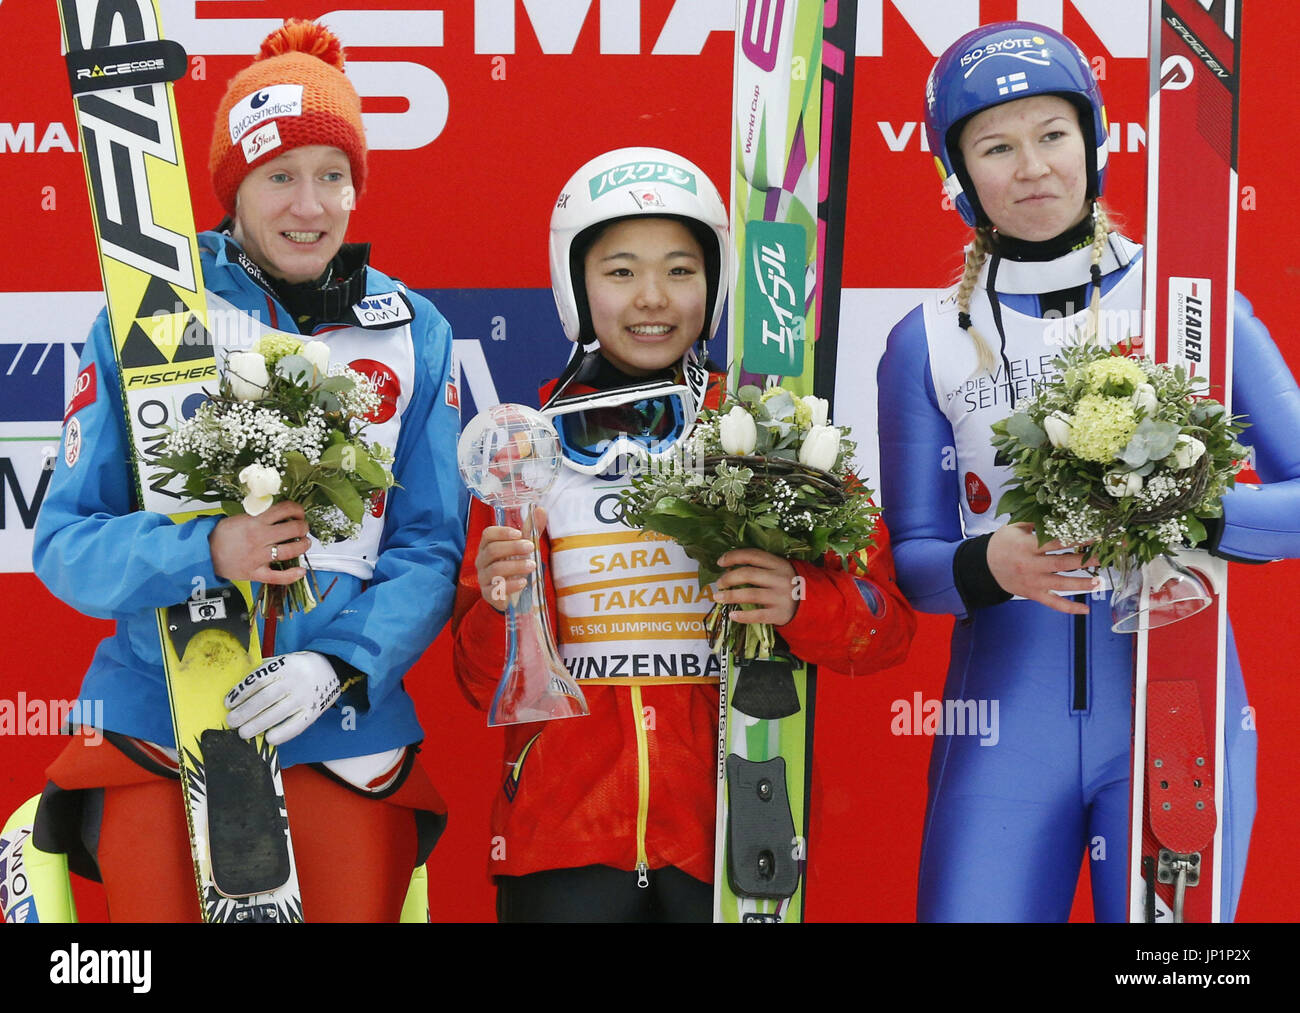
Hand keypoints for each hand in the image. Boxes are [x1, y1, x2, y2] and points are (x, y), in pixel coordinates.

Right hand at [210, 501, 308, 584]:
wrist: (205, 554)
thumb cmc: (222, 536)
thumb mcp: (239, 519)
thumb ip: (259, 516)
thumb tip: (279, 513)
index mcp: (254, 522)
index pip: (283, 510)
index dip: (297, 509)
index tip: (299, 512)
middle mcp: (259, 538)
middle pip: (291, 529)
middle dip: (303, 527)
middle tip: (304, 528)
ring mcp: (258, 557)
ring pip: (289, 551)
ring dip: (303, 546)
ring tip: (305, 543)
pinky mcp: (255, 573)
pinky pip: (277, 577)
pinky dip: (292, 575)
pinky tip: (301, 572)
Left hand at [226, 651, 341, 745]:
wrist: (330, 669)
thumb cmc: (297, 668)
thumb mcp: (282, 661)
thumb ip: (263, 671)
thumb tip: (237, 690)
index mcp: (285, 666)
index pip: (259, 680)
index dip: (241, 693)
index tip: (228, 703)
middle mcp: (295, 681)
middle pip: (266, 698)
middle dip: (245, 712)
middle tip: (231, 721)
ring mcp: (305, 697)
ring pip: (278, 713)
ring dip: (258, 725)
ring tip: (243, 733)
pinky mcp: (313, 712)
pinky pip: (296, 726)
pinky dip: (282, 734)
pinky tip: (269, 738)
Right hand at [476, 507, 546, 612]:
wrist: (512, 591)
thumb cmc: (516, 563)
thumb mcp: (524, 546)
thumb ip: (532, 529)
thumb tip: (540, 509)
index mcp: (488, 546)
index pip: (488, 534)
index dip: (502, 532)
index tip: (519, 533)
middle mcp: (482, 560)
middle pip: (492, 550)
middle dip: (513, 547)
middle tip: (531, 547)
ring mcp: (483, 578)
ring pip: (495, 569)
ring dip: (515, 566)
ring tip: (532, 565)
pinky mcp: (489, 594)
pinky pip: (496, 589)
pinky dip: (511, 585)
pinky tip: (523, 582)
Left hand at [714, 549, 799, 626]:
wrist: (814, 603)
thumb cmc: (790, 584)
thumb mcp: (780, 570)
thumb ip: (761, 567)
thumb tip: (730, 570)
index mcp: (779, 563)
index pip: (752, 555)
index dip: (733, 557)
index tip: (720, 562)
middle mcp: (780, 579)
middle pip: (748, 574)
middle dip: (728, 578)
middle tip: (719, 584)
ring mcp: (780, 597)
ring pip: (750, 594)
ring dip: (730, 596)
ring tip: (718, 598)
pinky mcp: (779, 614)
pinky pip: (757, 615)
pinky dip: (743, 616)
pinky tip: (732, 615)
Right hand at [986, 522, 1097, 615]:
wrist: (985, 566)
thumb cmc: (1002, 543)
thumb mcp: (1014, 527)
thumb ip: (1035, 520)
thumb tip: (1060, 512)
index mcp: (1027, 547)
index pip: (1056, 542)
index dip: (1077, 539)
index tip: (1096, 536)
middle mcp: (1031, 566)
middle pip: (1063, 564)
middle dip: (1086, 560)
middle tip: (1105, 557)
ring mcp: (1033, 582)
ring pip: (1061, 585)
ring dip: (1082, 584)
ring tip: (1099, 581)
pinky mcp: (1034, 594)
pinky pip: (1053, 603)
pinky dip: (1070, 608)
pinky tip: (1085, 609)